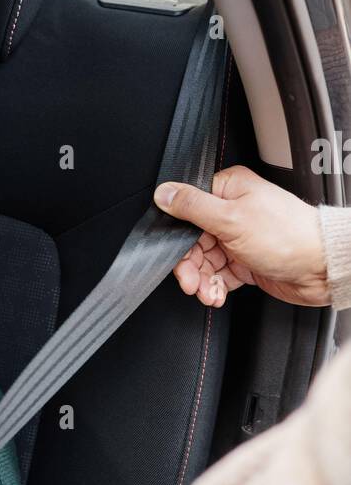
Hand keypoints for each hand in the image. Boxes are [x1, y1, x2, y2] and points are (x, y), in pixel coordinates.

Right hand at [154, 165, 329, 307]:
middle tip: (190, 282)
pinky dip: (214, 287)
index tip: (176, 255)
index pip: (188, 209)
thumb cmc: (286, 236)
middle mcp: (232, 211)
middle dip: (190, 265)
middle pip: (192, 239)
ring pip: (204, 261)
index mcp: (228, 190)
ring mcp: (238, 238)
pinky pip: (219, 275)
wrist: (320, 268)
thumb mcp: (230, 218)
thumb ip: (192, 206)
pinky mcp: (245, 261)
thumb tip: (163, 192)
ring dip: (201, 280)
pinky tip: (216, 294)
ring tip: (207, 293)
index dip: (178, 236)